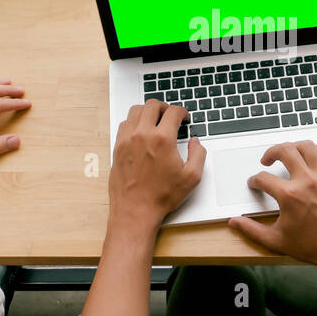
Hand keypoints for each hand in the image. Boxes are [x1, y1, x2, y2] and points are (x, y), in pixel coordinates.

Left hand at [108, 101, 205, 225]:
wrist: (135, 210)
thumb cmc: (161, 196)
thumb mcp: (191, 177)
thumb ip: (198, 154)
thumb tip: (195, 142)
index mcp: (162, 139)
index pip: (173, 111)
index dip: (182, 111)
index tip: (184, 117)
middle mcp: (142, 135)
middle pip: (152, 105)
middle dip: (165, 107)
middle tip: (170, 115)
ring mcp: (127, 140)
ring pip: (135, 110)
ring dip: (147, 111)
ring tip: (155, 120)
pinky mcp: (117, 147)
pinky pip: (124, 124)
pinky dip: (134, 122)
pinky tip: (141, 130)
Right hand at [228, 141, 316, 270]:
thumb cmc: (312, 246)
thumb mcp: (276, 240)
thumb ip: (252, 230)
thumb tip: (235, 222)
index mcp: (290, 196)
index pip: (264, 178)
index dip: (254, 181)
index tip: (255, 184)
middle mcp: (306, 182)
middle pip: (284, 151)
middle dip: (271, 152)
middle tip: (266, 159)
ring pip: (307, 147)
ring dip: (293, 146)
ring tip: (286, 153)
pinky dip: (316, 150)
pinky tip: (309, 156)